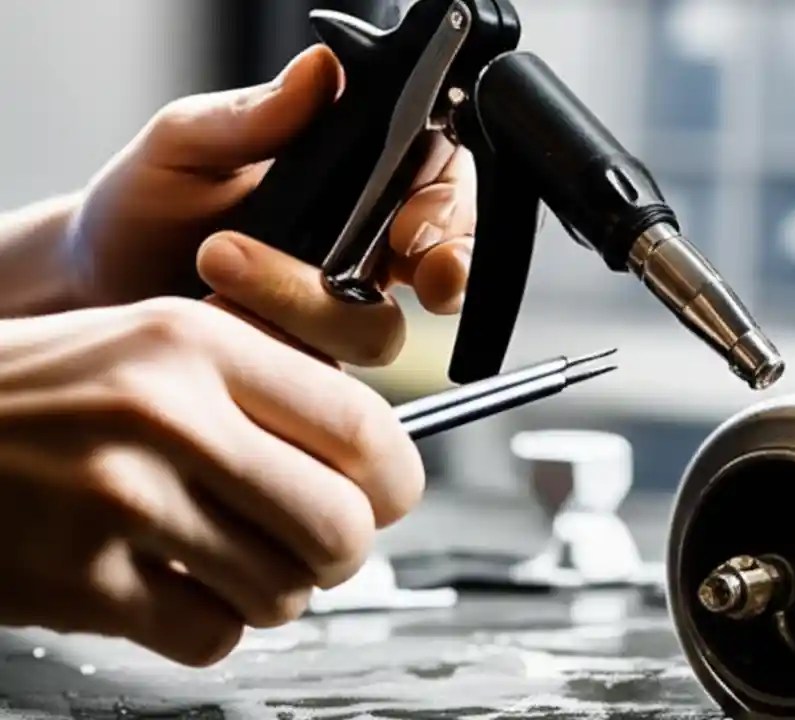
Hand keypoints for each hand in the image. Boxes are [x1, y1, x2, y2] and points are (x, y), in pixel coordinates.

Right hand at [0, 297, 423, 666]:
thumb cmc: (42, 394)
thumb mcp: (157, 345)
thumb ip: (266, 389)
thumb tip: (376, 461)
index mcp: (198, 343)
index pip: (363, 428)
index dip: (394, 481)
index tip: (383, 497)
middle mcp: (167, 415)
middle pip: (341, 525)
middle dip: (341, 552)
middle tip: (311, 547)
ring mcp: (119, 501)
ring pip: (283, 592)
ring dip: (269, 593)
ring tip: (225, 562)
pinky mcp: (77, 581)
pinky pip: (209, 637)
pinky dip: (206, 629)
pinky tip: (169, 591)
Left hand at [66, 45, 476, 365]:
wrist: (94, 285)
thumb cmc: (142, 205)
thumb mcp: (186, 142)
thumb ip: (254, 114)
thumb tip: (320, 70)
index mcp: (354, 172)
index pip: (442, 178)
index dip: (448, 208)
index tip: (414, 230)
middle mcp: (364, 240)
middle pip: (444, 259)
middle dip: (437, 269)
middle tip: (393, 266)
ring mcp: (344, 307)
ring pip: (383, 328)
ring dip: (310, 306)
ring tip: (223, 270)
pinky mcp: (315, 363)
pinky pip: (333, 374)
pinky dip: (284, 352)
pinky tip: (228, 321)